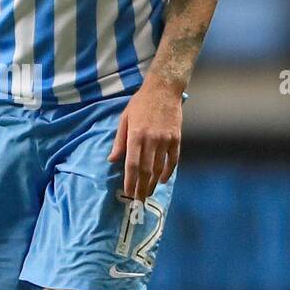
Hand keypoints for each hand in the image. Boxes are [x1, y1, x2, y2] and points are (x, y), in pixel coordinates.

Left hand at [108, 78, 182, 201]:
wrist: (163, 89)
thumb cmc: (140, 103)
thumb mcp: (124, 119)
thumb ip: (119, 141)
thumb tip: (112, 160)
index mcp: (135, 135)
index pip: (132, 164)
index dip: (130, 181)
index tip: (127, 193)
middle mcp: (151, 140)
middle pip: (146, 170)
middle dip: (141, 187)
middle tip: (138, 200)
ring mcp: (165, 140)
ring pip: (159, 168)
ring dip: (153, 183)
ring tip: (148, 193)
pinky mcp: (176, 139)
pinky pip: (173, 160)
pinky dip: (168, 172)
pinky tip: (162, 180)